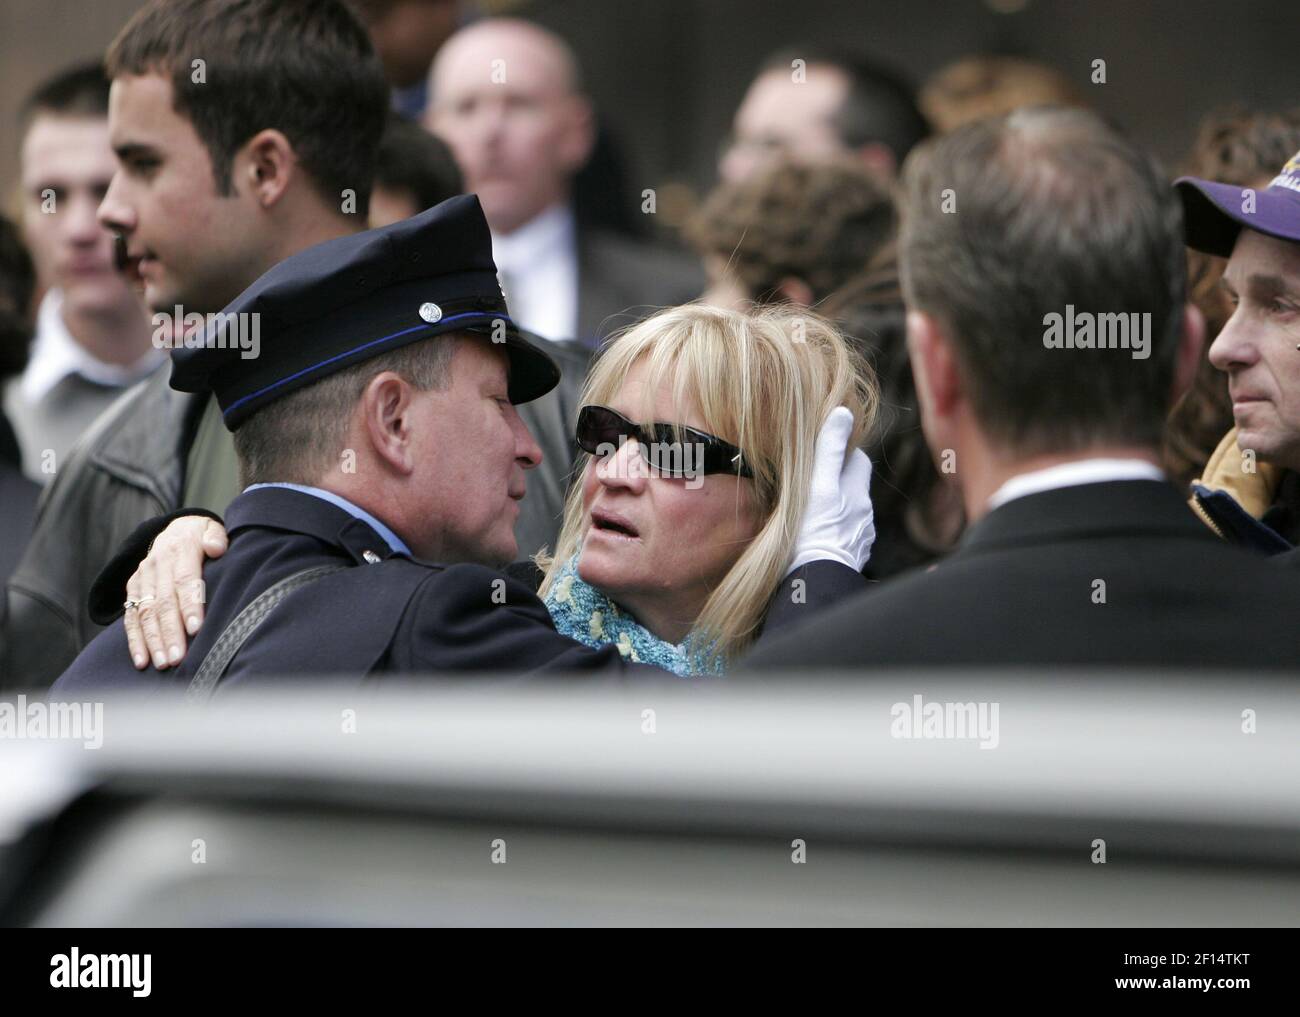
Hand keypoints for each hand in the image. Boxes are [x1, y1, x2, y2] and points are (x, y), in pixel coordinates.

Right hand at [124, 516, 227, 669]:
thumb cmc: (201, 537)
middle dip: (170, 632)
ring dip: (153, 641)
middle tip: (178, 657)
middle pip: (163, 602)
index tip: (196, 628)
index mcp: (180, 549)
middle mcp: (157, 564)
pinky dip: (135, 640)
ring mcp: (142, 578)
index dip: (190, 604)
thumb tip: (217, 548)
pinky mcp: (132, 589)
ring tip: (163, 664)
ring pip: (145, 613)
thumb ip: (216, 537)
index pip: (184, 580)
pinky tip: (142, 660)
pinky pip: (130, 617)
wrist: (175, 530)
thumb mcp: (211, 529)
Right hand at [789, 406, 874, 572]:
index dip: (843, 453)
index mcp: (856, 494)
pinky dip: (835, 534)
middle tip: (815, 482)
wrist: (816, 584)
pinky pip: (845, 539)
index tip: (824, 452)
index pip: (858, 460)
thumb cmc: (812, 534)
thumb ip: (828, 450)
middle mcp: (864, 516)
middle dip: (840, 482)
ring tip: (813, 513)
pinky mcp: (851, 560)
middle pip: (855, 488)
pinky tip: (817, 539)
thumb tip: (842, 412)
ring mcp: (860, 540)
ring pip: (850, 515)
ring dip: (836, 510)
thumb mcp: (816, 486)